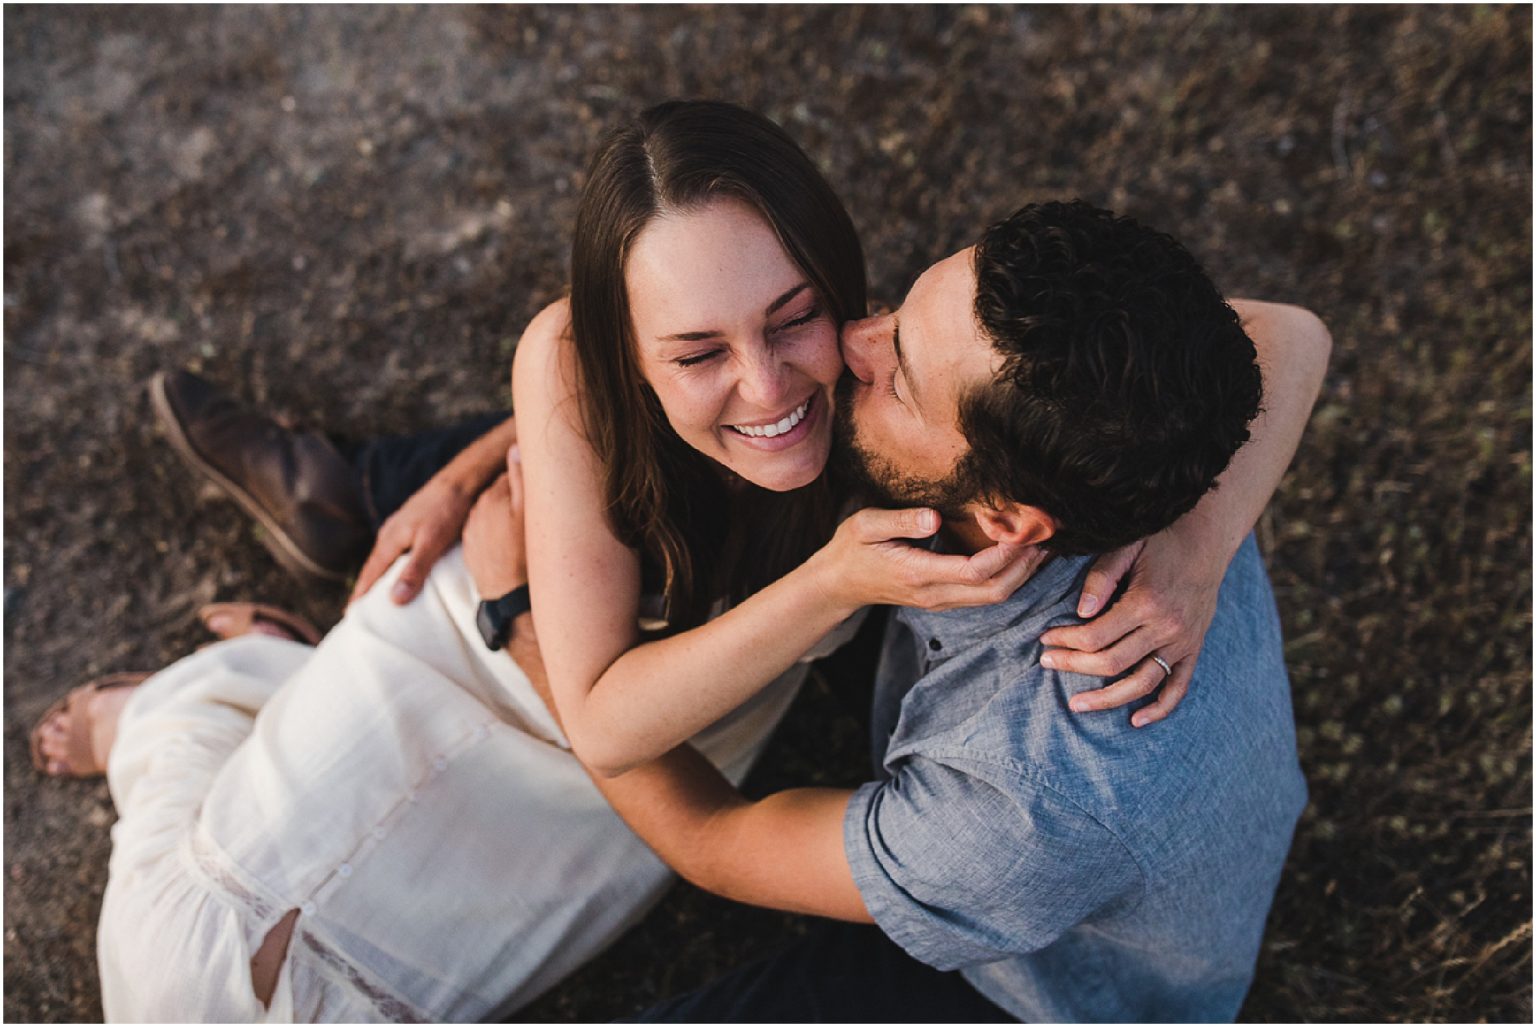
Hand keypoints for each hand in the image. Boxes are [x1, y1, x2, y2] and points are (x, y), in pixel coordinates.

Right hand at [351, 477, 477, 605]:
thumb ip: (415, 570)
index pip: (370, 575)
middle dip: (366, 589)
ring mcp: (401, 527)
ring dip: (380, 577)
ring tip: (379, 596)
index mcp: (390, 540)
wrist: (462, 480)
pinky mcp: (414, 524)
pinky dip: (394, 565)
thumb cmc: (448, 510)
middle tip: (360, 613)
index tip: (351, 616)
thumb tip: (394, 600)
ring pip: (385, 558)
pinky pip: (398, 550)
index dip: (361, 595)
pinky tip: (401, 570)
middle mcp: (391, 533)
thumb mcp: (432, 543)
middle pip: (373, 567)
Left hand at [462, 449, 527, 600]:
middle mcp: (478, 508)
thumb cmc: (525, 556)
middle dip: (515, 497)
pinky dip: (496, 531)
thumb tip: (515, 447)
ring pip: (492, 510)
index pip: (514, 473)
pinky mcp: (470, 544)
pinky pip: (485, 528)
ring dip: (505, 514)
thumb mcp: (529, 515)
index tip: (540, 494)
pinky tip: (509, 544)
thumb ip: (521, 478)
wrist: (508, 596)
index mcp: (495, 496)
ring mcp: (472, 527)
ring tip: (522, 533)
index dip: (529, 482)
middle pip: (502, 491)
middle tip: (534, 515)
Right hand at [813, 507, 1047, 614]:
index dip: (1005, 553)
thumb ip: (900, 520)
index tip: (1023, 528)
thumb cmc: (851, 549)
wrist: (837, 584)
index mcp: (918, 574)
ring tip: (1041, 543)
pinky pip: (985, 595)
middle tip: (1045, 535)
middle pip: (995, 590)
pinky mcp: (944, 599)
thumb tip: (935, 517)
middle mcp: (935, 594)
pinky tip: (1019, 556)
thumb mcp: (866, 525)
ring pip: (995, 597)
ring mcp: (941, 601)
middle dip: (1025, 566)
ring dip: (1022, 573)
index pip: (975, 571)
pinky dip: (1009, 577)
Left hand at [1039, 527, 1224, 727]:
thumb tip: (1080, 612)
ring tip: (1076, 705)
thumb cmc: (1160, 541)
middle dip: (1074, 666)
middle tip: (1046, 663)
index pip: (1095, 636)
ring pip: (1142, 683)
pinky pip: (1179, 687)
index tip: (1045, 637)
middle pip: (1113, 663)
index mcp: (1146, 602)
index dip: (1065, 641)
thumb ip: (1101, 578)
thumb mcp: (1127, 547)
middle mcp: (1167, 627)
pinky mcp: (1194, 649)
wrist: (1208, 541)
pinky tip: (1136, 721)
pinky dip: (1160, 708)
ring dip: (1107, 699)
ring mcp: (1183, 642)